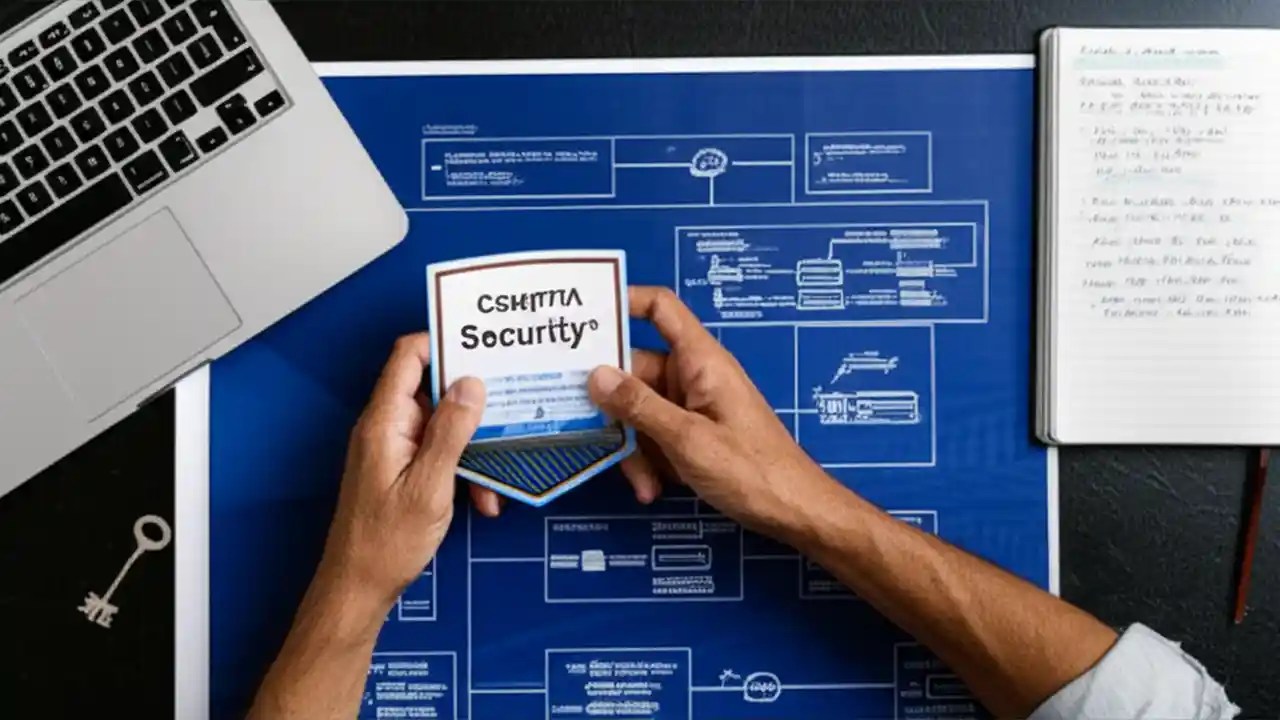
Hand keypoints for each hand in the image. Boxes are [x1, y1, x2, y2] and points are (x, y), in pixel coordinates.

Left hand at [319, 334, 484, 608]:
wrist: (358, 587)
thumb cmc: (385, 544)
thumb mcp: (430, 486)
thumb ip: (450, 432)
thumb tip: (470, 385)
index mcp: (385, 422)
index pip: (408, 357)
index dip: (443, 343)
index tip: (481, 346)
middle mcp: (386, 427)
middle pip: (433, 390)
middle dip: (473, 406)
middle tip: (509, 407)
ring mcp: (394, 448)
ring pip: (443, 427)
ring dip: (472, 448)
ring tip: (491, 479)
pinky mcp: (402, 469)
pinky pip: (438, 453)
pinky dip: (462, 470)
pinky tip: (479, 499)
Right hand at [587, 287, 836, 539]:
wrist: (793, 511)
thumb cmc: (753, 470)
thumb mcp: (687, 439)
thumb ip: (639, 406)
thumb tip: (595, 375)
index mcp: (700, 360)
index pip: (660, 308)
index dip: (624, 301)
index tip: (583, 317)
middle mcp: (692, 376)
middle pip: (634, 370)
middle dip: (613, 404)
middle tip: (580, 422)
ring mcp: (690, 406)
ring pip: (638, 410)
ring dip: (631, 445)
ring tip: (639, 478)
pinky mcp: (690, 434)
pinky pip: (652, 436)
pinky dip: (646, 461)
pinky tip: (650, 487)